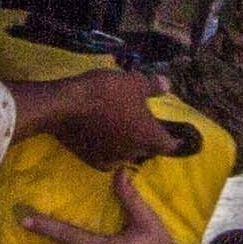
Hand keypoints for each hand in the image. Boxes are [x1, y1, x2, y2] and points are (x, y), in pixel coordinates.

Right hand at [7, 66, 171, 167]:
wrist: (65, 106)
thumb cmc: (105, 92)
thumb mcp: (133, 82)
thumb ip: (153, 86)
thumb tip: (168, 84)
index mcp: (149, 136)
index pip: (171, 145)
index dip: (175, 140)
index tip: (177, 136)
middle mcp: (134, 152)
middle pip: (147, 149)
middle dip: (146, 138)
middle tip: (141, 123)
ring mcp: (113, 159)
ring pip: (127, 153)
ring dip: (127, 144)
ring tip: (120, 129)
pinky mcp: (93, 162)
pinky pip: (108, 158)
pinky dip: (109, 150)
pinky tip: (104, 140)